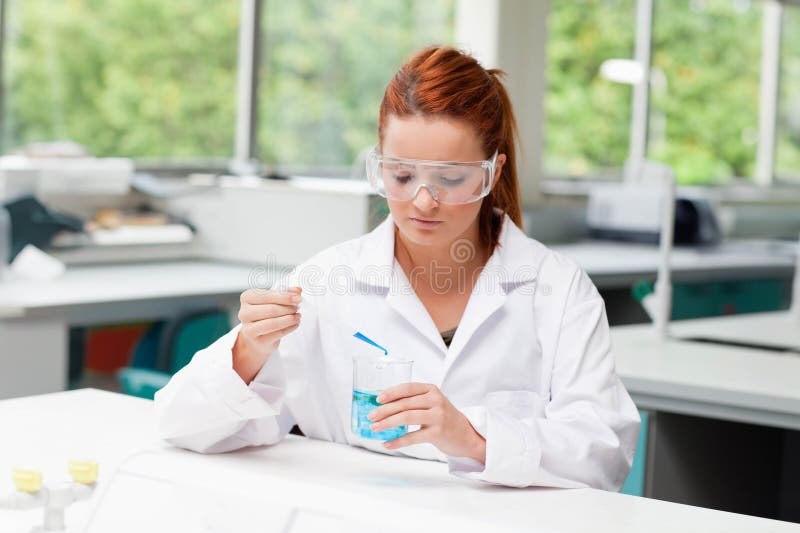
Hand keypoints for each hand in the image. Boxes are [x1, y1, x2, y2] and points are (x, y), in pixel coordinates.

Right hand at [232, 286, 301, 383]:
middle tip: (298, 307)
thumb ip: (285, 293)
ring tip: (298, 316)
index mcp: (247, 297)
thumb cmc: (265, 314)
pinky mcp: (257, 341)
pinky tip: (295, 324)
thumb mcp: (273, 300)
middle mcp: (244, 313)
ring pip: (273, 323)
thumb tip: (298, 290)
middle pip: (271, 309)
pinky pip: (277, 333)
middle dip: (288, 308)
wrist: (257, 337)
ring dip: (290, 319)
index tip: (298, 297)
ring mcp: (249, 328)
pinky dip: (290, 328)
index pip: (267, 295)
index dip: (285, 296)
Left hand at [368, 383, 485, 463]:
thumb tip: (384, 405)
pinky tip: (387, 443)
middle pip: (404, 403)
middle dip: (384, 410)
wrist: (466, 435)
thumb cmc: (443, 418)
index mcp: (432, 389)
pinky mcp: (438, 433)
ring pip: (406, 417)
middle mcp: (435, 400)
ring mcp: (438, 416)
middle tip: (371, 417)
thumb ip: (413, 401)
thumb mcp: (432, 403)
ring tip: (375, 428)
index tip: (377, 399)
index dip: (391, 392)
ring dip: (387, 423)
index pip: (408, 387)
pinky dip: (398, 441)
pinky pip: (413, 437)